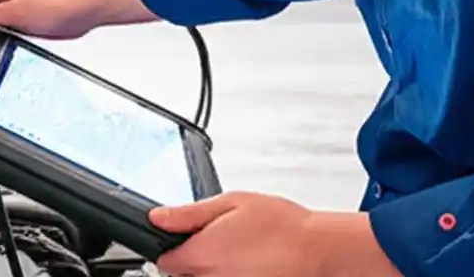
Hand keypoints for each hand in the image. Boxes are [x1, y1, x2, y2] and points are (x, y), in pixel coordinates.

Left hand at [151, 192, 400, 276]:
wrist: (316, 250)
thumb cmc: (280, 225)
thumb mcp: (232, 203)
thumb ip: (189, 214)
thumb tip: (157, 217)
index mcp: (200, 254)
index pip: (165, 260)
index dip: (176, 245)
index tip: (191, 237)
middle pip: (183, 273)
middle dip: (196, 257)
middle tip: (222, 239)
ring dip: (214, 268)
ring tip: (240, 251)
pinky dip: (232, 273)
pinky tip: (249, 263)